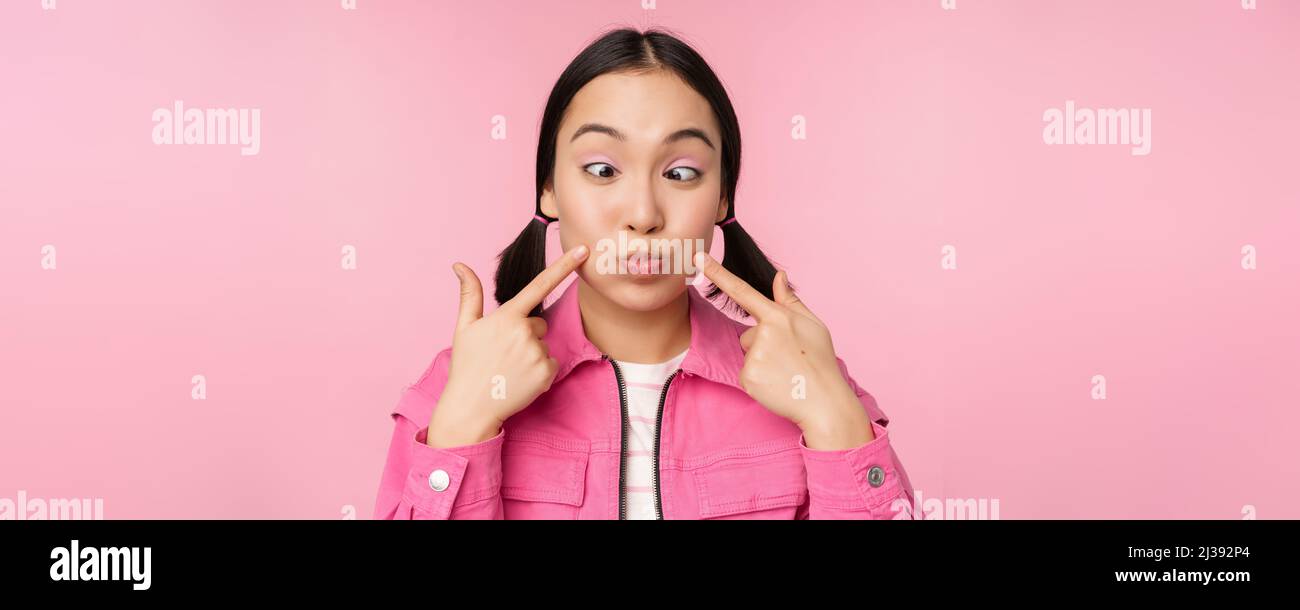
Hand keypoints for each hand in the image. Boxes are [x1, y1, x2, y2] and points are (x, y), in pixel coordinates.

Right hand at [427, 245, 588, 446]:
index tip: (583, 250)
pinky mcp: (546, 372)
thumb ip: (470, 294)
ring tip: (509, 368)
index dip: (564, 266)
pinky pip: (551, 364)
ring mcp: (537, 353)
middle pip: (539, 323)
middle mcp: (525, 332)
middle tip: (504, 353)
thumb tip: (460, 265)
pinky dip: (539, 372)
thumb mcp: (465, 327)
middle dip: (526, 334)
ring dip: (531, 354)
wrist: (472, 406)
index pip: (540, 284)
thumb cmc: (467, 365)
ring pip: (544, 344)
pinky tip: (520, 379)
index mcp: (507, 316)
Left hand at [694, 252, 866, 433]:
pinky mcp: (747, 376)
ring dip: (761, 362)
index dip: (718, 273)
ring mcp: (754, 355)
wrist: (824, 402)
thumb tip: (779, 276)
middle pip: (748, 334)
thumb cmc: (820, 361)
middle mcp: (763, 333)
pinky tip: (776, 383)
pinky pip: (746, 373)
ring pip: (747, 354)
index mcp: (779, 316)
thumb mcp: (813, 325)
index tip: (699, 256)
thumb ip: (790, 301)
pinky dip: (759, 379)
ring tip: (785, 372)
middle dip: (763, 345)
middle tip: (788, 359)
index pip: (742, 290)